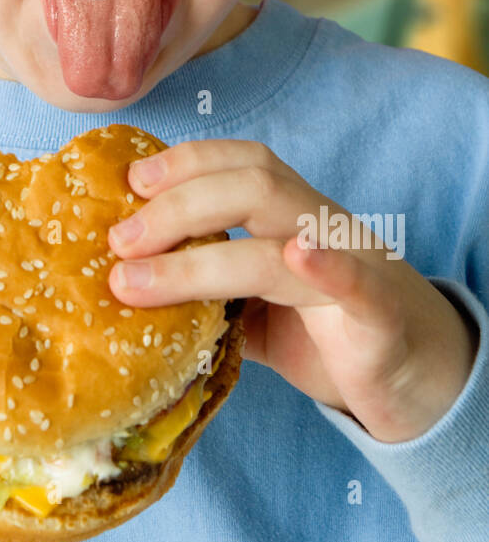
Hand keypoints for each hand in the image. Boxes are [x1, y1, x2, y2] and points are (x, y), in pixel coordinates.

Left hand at [107, 140, 478, 442]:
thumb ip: (206, 295)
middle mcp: (321, 226)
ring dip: (198, 259)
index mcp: (293, 215)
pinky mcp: (377, 314)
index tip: (129, 183)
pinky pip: (353, 282)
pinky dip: (326, 264)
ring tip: (136, 280)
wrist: (422, 380)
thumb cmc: (330, 333)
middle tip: (119, 242)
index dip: (185, 162)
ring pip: (280, 239)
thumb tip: (124, 291)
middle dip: (176, 205)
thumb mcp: (256, 308)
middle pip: (253, 185)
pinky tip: (298, 256)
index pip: (242, 162)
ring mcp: (352, 264)